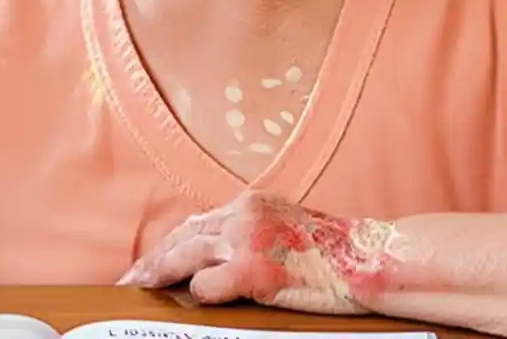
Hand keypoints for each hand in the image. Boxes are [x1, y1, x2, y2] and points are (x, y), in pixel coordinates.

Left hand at [118, 192, 398, 313]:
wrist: (376, 260)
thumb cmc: (338, 254)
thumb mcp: (287, 230)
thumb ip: (252, 236)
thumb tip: (215, 259)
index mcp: (251, 204)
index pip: (196, 225)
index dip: (169, 245)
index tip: (148, 261)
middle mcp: (244, 215)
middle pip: (183, 237)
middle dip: (153, 260)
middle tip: (129, 280)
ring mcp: (248, 240)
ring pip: (186, 255)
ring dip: (159, 274)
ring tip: (138, 290)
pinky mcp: (255, 270)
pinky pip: (209, 285)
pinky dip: (201, 294)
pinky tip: (196, 301)